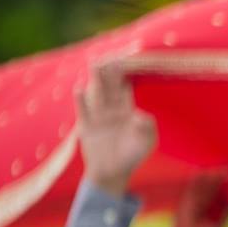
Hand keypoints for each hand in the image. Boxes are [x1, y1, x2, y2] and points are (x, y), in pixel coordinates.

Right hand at [76, 68, 156, 195]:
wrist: (113, 172)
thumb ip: (147, 128)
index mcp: (127, 111)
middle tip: (110, 54)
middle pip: (110, 87)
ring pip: (97, 94)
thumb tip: (142, 115)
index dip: (127, 75)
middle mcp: (111, 110)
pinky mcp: (86, 126)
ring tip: (95, 64)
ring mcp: (98, 117)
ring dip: (96, 80)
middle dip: (110, 71)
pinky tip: (80, 89)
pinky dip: (82, 100)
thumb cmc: (133, 156)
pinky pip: (84, 111)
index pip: (126, 88)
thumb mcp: (146, 143)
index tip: (129, 59)